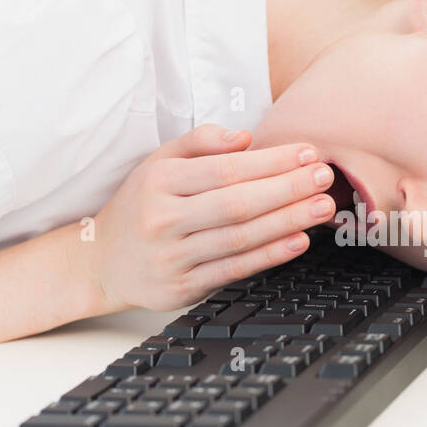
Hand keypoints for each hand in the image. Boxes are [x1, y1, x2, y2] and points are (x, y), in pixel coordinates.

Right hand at [84, 124, 335, 311]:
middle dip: (288, 189)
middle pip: (237, 203)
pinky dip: (270, 256)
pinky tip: (298, 241)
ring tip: (322, 207)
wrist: (100, 261)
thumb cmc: (141, 206)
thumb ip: (199, 143)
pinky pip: (234, 269)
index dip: (271, 162)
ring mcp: (173, 256)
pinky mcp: (183, 287)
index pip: (226, 169)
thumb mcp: (158, 163)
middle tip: (326, 178)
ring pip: (240, 237)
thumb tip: (244, 138)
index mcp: (160, 181)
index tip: (307, 154)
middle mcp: (164, 219)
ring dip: (288, 221)